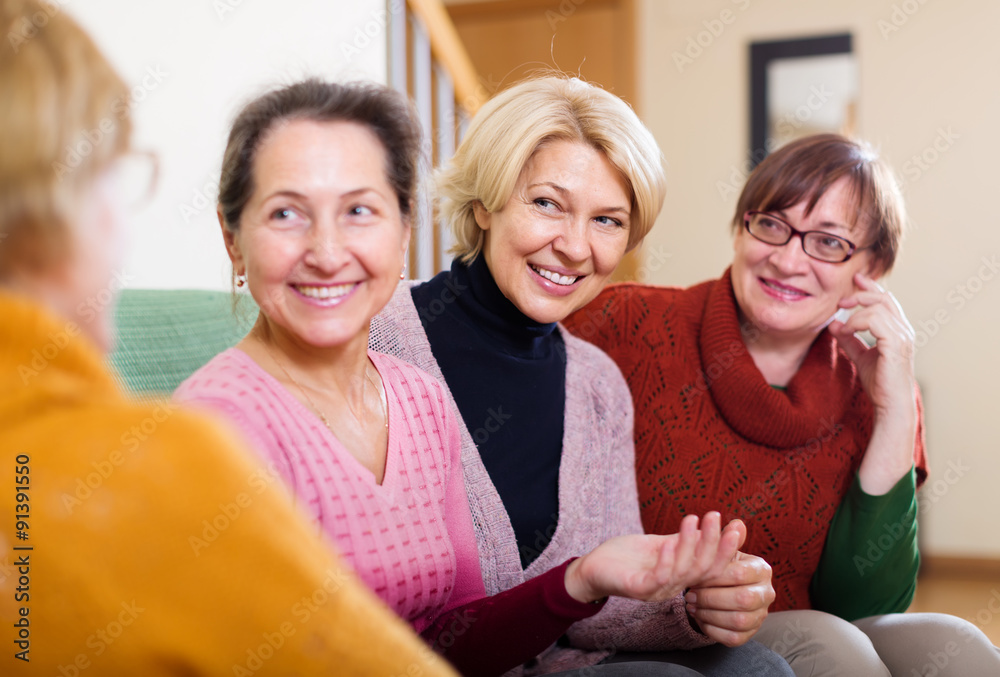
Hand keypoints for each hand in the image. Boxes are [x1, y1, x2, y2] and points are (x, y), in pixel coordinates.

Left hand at [564, 512, 741, 603]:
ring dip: (690, 544)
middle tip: (717, 516)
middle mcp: (674, 588)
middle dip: (713, 543)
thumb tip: (720, 523)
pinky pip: (658, 577)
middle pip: (703, 569)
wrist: (594, 568)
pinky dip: (667, 559)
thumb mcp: (663, 543)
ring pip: (684, 571)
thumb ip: (688, 539)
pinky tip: (669, 541)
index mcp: (682, 578)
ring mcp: (657, 591)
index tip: (737, 525)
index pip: (711, 566)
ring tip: (693, 519)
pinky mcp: (638, 589)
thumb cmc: (629, 556)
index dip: (726, 548)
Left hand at [684, 521, 774, 645]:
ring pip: (738, 620)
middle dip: (712, 597)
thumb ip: (727, 539)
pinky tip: (700, 619)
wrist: (721, 590)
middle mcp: (767, 593)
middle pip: (742, 599)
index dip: (715, 577)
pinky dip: (713, 629)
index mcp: (762, 570)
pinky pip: (733, 638)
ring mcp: (761, 616)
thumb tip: (737, 524)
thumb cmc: (719, 568)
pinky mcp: (749, 634)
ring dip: (710, 613)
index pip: (740, 574)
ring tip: (691, 605)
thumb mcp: (721, 552)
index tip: (695, 576)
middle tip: (690, 594)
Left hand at [829, 273, 916, 418]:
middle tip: (842, 300)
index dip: (871, 287)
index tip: (855, 279)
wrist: (890, 404)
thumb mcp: (860, 357)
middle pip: (884, 298)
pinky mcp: (895, 344)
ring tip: (843, 326)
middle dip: (861, 294)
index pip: (887, 300)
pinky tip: (846, 331)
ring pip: (878, 308)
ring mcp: (902, 336)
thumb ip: (849, 340)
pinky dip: (857, 322)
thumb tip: (833, 324)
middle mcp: (903, 330)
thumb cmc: (879, 383)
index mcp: (898, 330)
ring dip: (856, 312)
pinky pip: (875, 320)